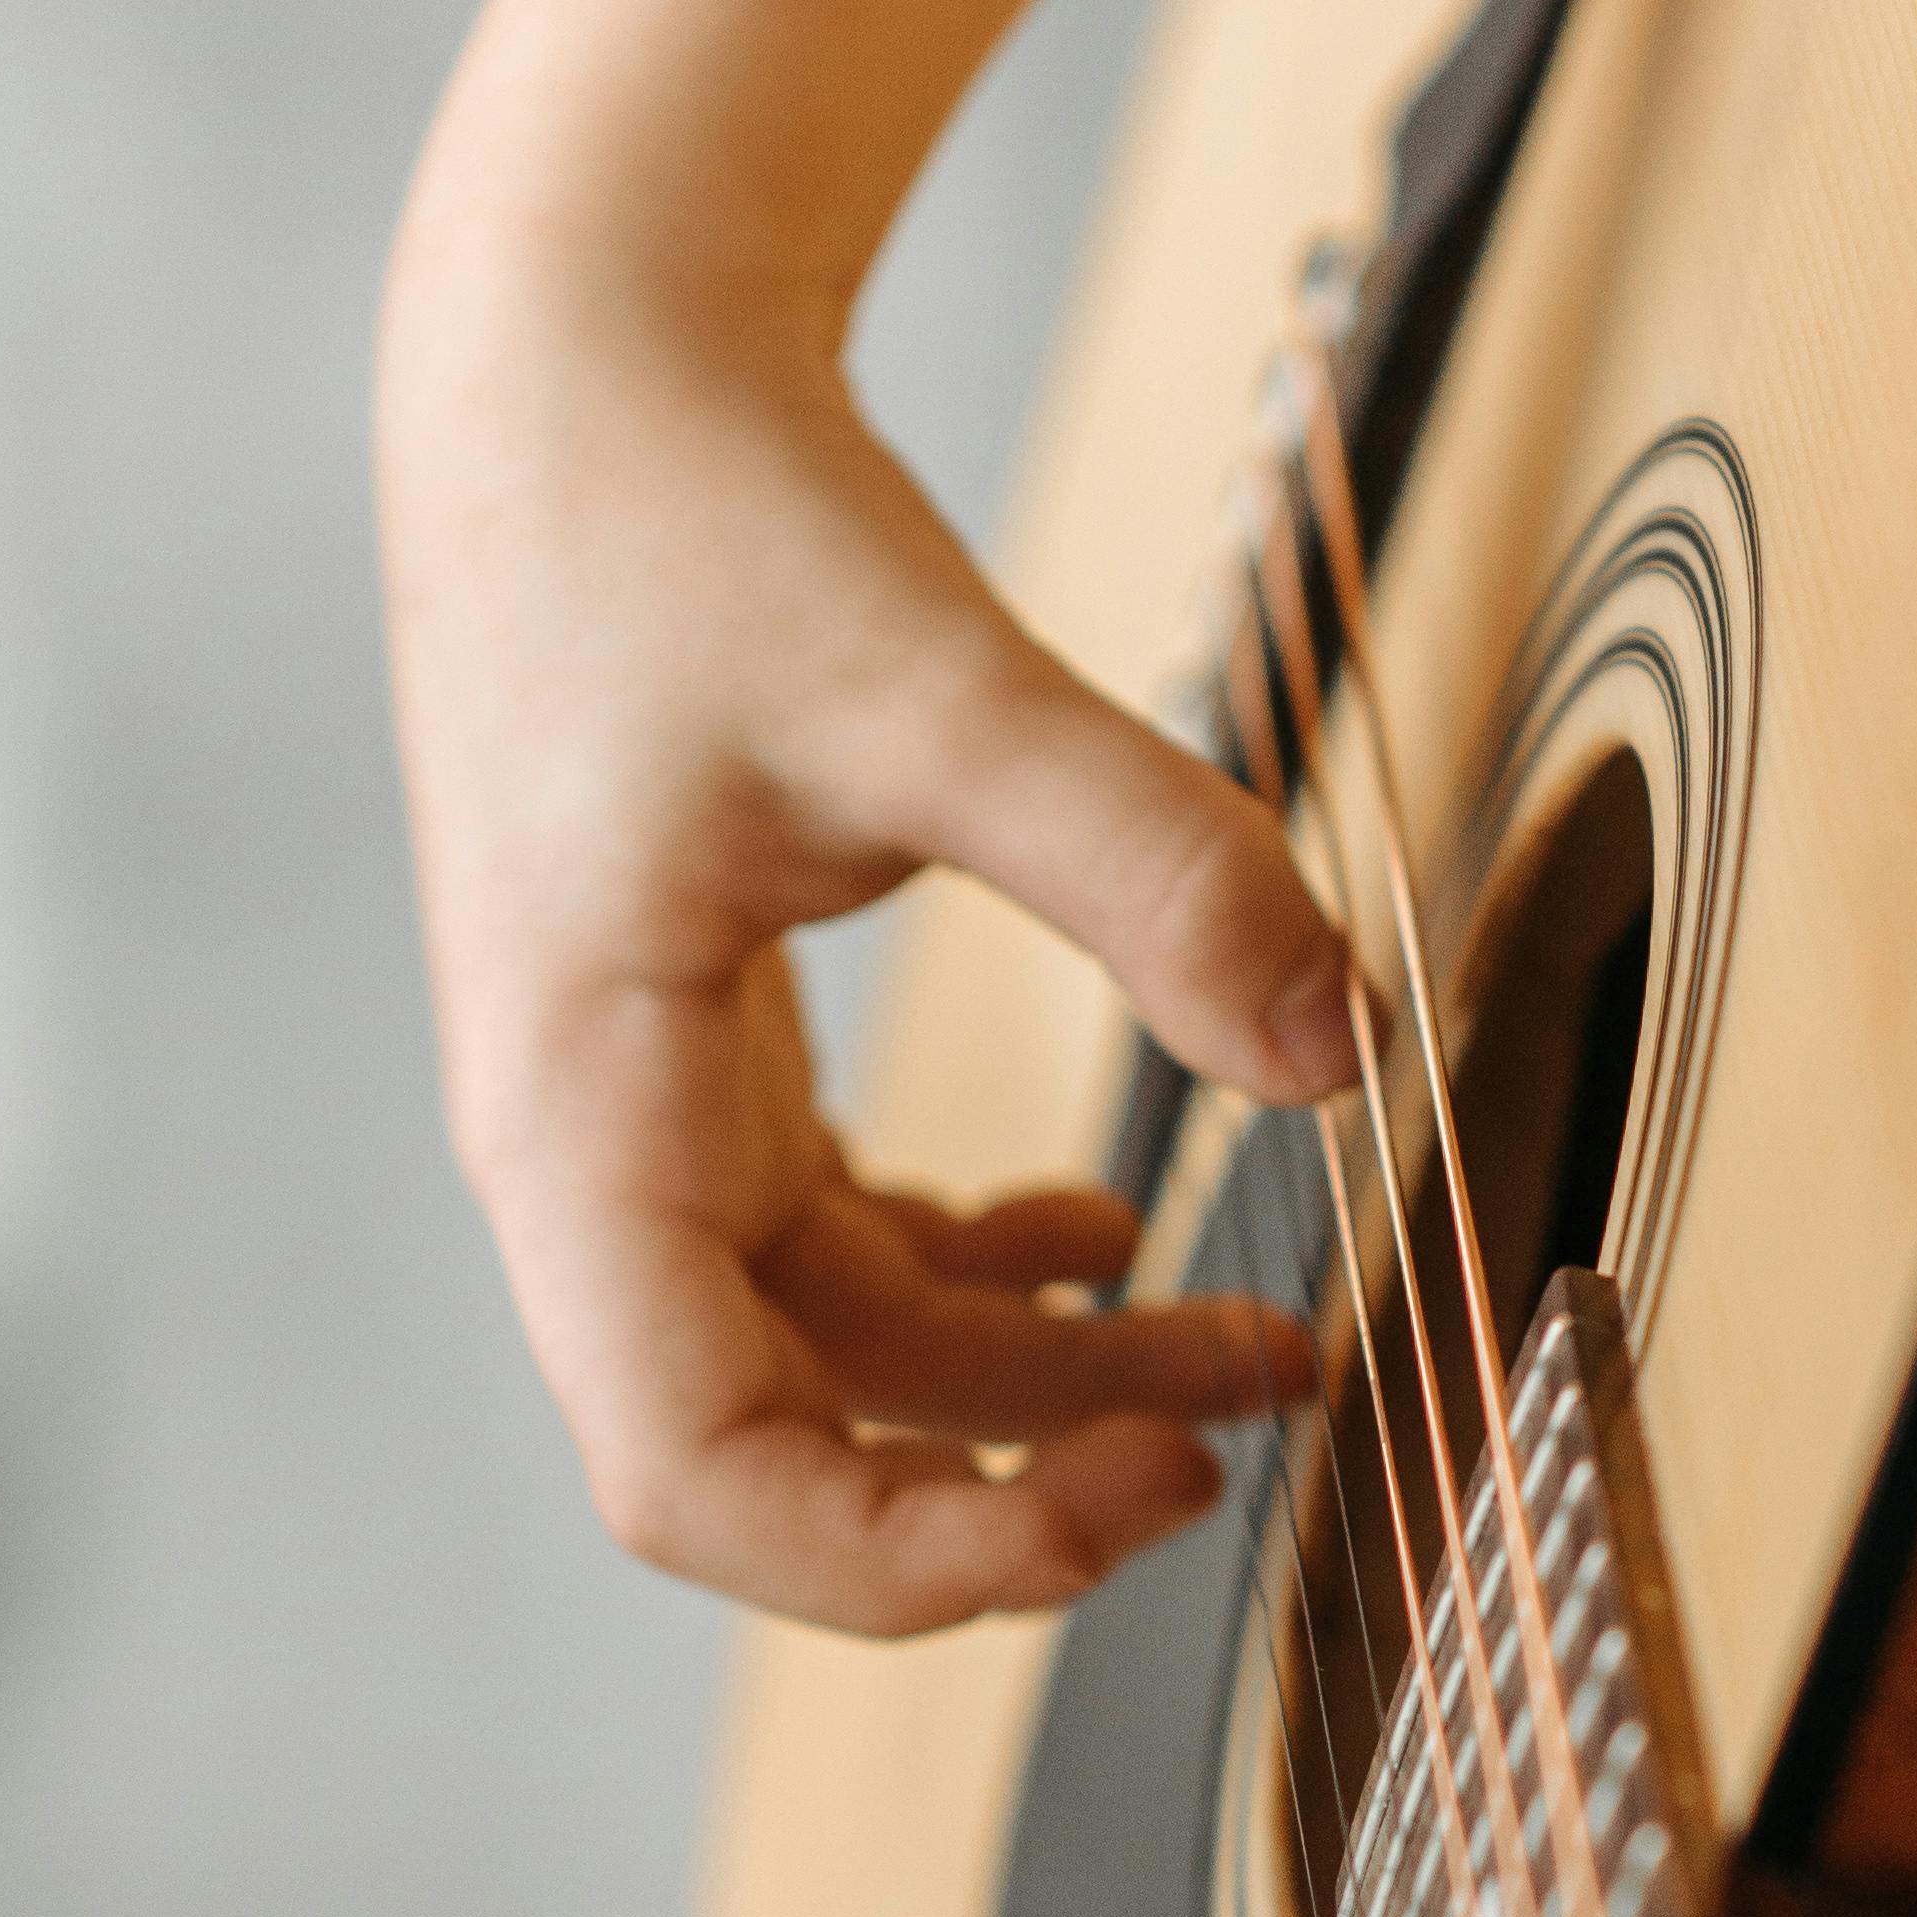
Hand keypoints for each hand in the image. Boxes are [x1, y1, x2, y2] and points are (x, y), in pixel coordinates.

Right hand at [378, 238, 1352, 1633]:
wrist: (584, 357)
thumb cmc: (687, 510)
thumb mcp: (939, 687)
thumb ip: (1155, 869)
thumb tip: (1339, 1048)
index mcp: (578, 1118)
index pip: (692, 1473)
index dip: (897, 1559)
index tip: (1117, 1505)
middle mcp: (592, 1154)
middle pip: (790, 1441)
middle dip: (1016, 1480)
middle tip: (1234, 1437)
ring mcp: (648, 1116)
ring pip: (847, 1351)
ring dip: (1043, 1384)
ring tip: (1255, 1349)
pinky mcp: (714, 1055)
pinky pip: (849, 1251)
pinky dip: (991, 1281)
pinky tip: (1115, 1240)